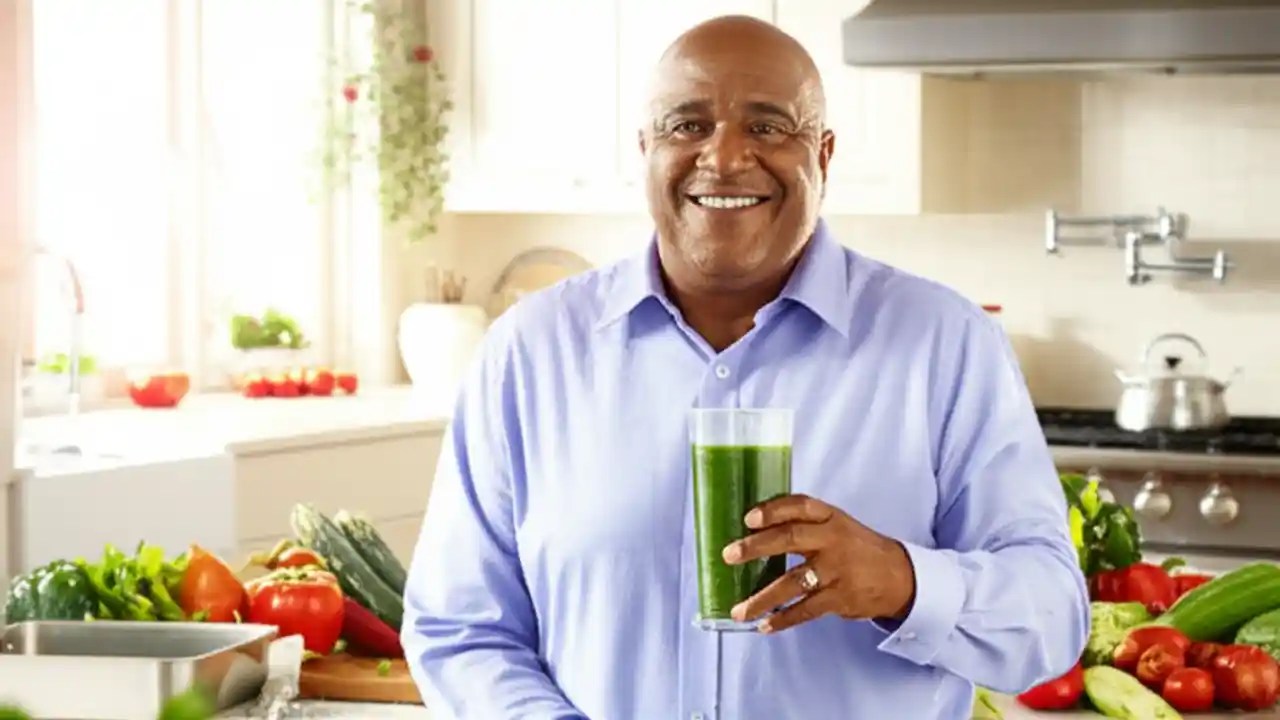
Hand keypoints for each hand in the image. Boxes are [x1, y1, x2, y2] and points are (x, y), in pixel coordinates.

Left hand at [722, 493, 916, 633]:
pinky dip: (783, 619)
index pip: (800, 506)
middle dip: (756, 547)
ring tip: (739, 610)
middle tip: (729, 555)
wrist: (899, 575)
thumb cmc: (855, 547)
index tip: (749, 518)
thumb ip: (804, 524)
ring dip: (762, 598)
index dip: (773, 509)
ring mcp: (837, 570)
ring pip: (793, 582)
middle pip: (790, 538)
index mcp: (830, 517)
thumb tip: (753, 530)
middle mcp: (833, 540)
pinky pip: (806, 610)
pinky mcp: (840, 597)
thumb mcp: (836, 525)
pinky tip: (764, 625)